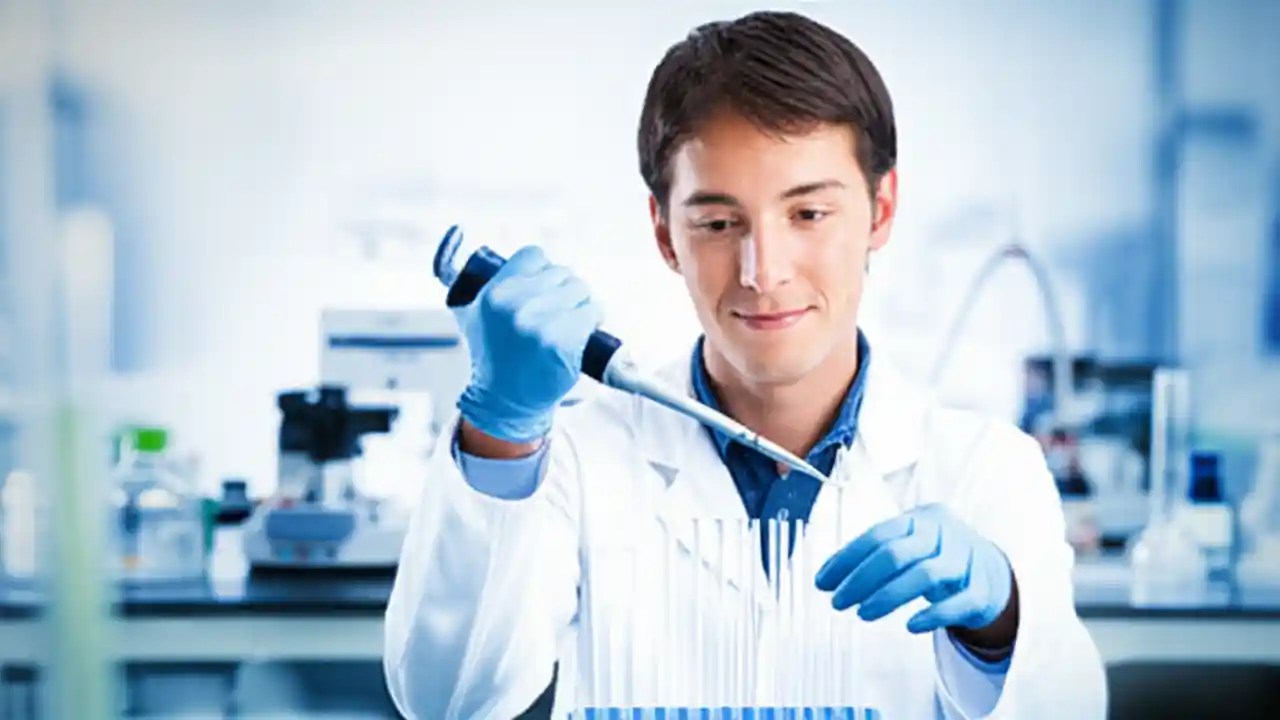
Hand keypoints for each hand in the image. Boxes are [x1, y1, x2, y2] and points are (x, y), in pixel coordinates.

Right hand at [451, 246, 602, 443]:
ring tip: (573, 322)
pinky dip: (594, 320)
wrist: (505, 400)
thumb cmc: (493, 357)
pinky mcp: (564, 342)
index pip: (534, 255)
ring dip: (583, 304)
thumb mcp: (474, 316)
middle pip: (562, 273)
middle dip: (566, 290)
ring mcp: (541, 324)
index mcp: (494, 293)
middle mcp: (516, 305)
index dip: (543, 270)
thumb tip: (482, 245)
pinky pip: (593, 312)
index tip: (546, 286)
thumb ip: (483, 284)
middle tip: (561, 312)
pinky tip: (584, 332)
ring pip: (581, 290)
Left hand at [814, 504, 1015, 641]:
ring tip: (863, 613)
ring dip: (889, 596)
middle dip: (862, 579)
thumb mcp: (909, 544)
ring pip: (926, 576)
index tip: (823, 582)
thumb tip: (826, 577)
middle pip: (898, 554)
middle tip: (838, 602)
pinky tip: (911, 626)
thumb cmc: (937, 556)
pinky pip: (959, 602)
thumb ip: (873, 555)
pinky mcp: (983, 591)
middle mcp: (946, 534)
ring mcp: (968, 561)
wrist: (992, 571)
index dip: (847, 559)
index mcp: (922, 518)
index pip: (878, 534)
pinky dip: (934, 614)